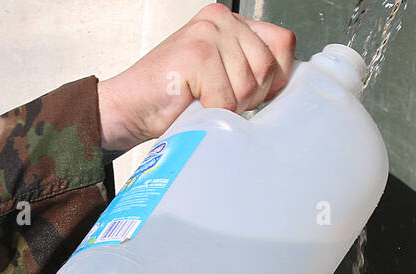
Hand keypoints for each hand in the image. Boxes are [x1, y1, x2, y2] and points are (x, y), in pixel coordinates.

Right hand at [96, 3, 296, 153]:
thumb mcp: (220, 77)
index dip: (275, 77)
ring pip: (249, 84)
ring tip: (205, 103)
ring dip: (229, 106)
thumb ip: (250, 68)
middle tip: (220, 103)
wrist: (129, 109)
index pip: (282, 43)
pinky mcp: (196, 54)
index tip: (254, 96)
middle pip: (267, 66)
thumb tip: (286, 82)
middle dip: (250, 97)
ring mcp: (207, 34)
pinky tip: (194, 105)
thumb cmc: (171, 98)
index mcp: (230, 22)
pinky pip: (227, 97)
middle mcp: (220, 20)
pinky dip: (213, 112)